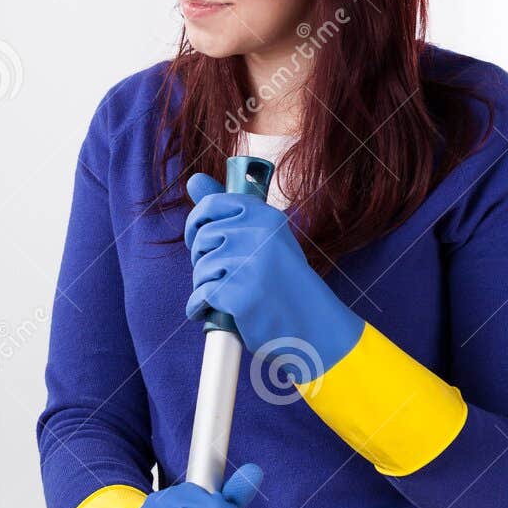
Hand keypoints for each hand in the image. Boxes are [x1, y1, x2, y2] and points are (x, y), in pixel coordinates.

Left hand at [183, 173, 363, 378]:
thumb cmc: (286, 283)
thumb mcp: (266, 239)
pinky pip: (200, 296)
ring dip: (205, 286)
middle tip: (224, 276)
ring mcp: (250, 264)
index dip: (196, 223)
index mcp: (265, 217)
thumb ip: (230, 211)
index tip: (198, 238)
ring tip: (229, 296)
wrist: (314, 328)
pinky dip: (200, 308)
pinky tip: (214, 312)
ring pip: (200, 269)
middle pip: (201, 239)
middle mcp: (258, 235)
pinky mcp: (240, 294)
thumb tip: (193, 179)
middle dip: (203, 261)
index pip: (210, 205)